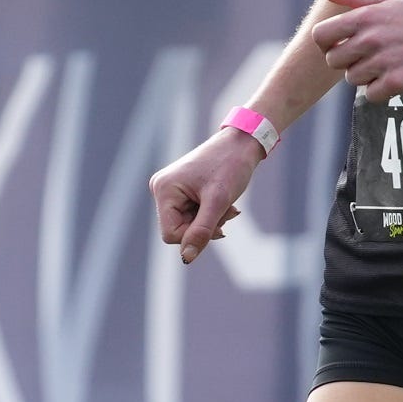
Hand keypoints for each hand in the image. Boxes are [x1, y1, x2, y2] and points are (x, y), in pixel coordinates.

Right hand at [150, 128, 262, 263]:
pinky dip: (209, 213)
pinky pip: (191, 215)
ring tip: (227, 204)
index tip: (218, 224)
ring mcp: (169, 190)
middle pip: (178, 230)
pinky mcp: (180, 190)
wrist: (241, 144)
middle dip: (205, 226)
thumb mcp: (218, 202)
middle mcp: (161, 189)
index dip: (195, 235)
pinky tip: (222, 203)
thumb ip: (202, 231)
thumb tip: (187, 258)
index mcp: (164, 189)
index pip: (171, 234)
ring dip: (210, 220)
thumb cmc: (231, 166)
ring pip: (187, 224)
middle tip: (226, 211)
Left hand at [308, 0, 402, 100]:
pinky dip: (380, 90)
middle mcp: (371, 39)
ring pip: (351, 79)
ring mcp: (383, 62)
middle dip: (347, 61)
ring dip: (365, 76)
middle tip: (369, 55)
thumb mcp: (386, 1)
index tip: (343, 43)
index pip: (321, 35)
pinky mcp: (396, 83)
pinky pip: (370, 95)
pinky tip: (395, 77)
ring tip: (387, 64)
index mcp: (365, 17)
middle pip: (333, 61)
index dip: (328, 42)